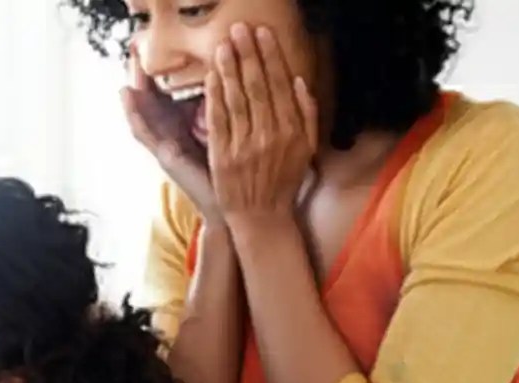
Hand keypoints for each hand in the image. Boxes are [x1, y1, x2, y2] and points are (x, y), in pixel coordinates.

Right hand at [120, 44, 223, 228]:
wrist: (232, 207)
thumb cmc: (233, 171)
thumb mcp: (226, 132)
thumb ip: (220, 110)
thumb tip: (224, 76)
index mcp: (186, 129)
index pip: (170, 96)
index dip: (161, 74)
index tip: (158, 48)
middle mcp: (172, 136)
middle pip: (152, 102)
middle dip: (143, 77)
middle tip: (136, 49)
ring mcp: (165, 147)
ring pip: (142, 113)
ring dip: (133, 91)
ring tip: (127, 66)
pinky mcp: (164, 157)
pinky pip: (144, 132)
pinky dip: (134, 113)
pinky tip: (128, 95)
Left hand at [209, 24, 316, 228]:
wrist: (262, 217)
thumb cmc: (284, 182)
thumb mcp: (306, 149)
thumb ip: (307, 115)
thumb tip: (300, 82)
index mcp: (292, 130)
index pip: (279, 85)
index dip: (270, 57)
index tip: (262, 35)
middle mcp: (269, 135)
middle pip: (257, 86)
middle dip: (248, 54)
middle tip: (239, 30)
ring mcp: (244, 145)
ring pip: (236, 99)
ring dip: (229, 68)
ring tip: (224, 45)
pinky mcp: (222, 155)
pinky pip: (218, 119)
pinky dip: (215, 96)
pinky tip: (212, 75)